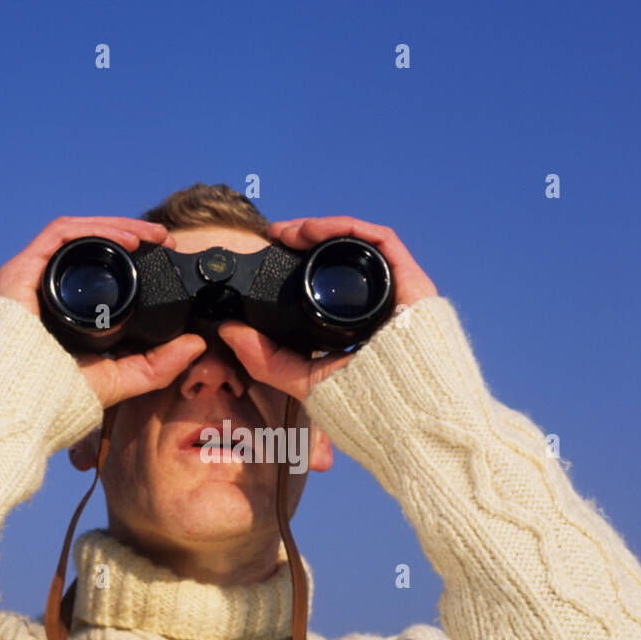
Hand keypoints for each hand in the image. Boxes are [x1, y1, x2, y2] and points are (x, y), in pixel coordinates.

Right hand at [0, 216, 205, 407]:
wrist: (17, 405)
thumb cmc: (57, 398)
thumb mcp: (121, 378)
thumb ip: (158, 365)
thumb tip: (198, 345)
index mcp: (67, 308)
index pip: (102, 269)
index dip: (136, 257)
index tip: (167, 254)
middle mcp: (48, 288)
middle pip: (92, 247)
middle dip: (131, 236)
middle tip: (165, 238)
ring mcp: (33, 277)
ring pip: (79, 235)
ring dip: (118, 227)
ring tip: (151, 234)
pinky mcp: (20, 270)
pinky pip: (60, 235)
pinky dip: (95, 230)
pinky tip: (125, 238)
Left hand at [217, 215, 437, 401]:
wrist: (406, 411)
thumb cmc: (363, 402)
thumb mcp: (301, 378)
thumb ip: (264, 359)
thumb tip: (228, 332)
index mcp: (355, 319)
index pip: (326, 278)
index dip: (297, 259)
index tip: (270, 249)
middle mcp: (376, 300)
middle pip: (341, 254)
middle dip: (306, 238)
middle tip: (276, 233)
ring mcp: (395, 288)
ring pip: (358, 243)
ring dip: (322, 228)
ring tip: (291, 231)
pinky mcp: (412, 279)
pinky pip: (380, 240)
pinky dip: (346, 229)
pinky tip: (317, 231)